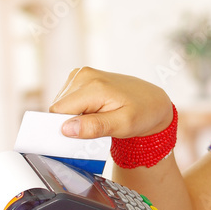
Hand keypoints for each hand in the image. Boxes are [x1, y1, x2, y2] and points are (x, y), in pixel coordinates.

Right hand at [50, 66, 173, 139]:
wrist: (152, 101)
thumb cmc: (142, 113)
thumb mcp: (123, 125)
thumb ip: (95, 127)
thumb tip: (66, 128)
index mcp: (94, 86)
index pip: (58, 111)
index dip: (65, 127)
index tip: (81, 136)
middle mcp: (84, 75)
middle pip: (58, 108)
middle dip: (71, 122)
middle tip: (95, 128)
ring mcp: (82, 74)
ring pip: (61, 104)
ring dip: (75, 116)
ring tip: (98, 118)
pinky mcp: (82, 77)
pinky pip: (67, 99)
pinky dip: (77, 109)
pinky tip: (95, 111)